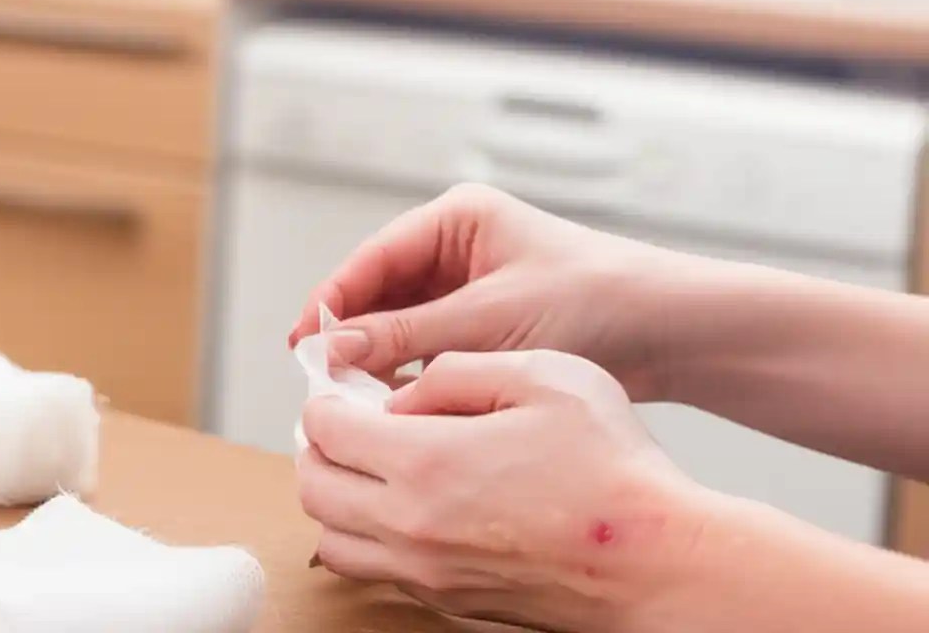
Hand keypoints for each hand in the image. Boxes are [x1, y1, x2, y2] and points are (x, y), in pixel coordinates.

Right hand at [287, 183, 705, 401]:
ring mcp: (468, 286)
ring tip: (352, 398)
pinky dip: (408, 371)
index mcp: (457, 220)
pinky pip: (426, 345)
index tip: (301, 344)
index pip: (373, 258)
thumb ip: (409, 334)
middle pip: (379, 292)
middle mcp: (456, 247)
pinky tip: (393, 402)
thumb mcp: (491, 319)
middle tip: (321, 381)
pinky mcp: (482, 323)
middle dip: (351, 335)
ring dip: (377, 357)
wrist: (669, 331)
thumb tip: (336, 348)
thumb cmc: (594, 302)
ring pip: (399, 323)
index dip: (331, 301)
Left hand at [296, 350, 709, 632]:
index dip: (326, 398)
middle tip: (348, 423)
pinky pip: (372, 569)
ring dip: (335, 496)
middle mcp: (409, 526)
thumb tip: (401, 395)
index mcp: (424, 462)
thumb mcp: (542, 375)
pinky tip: (406, 506)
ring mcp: (425, 571)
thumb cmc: (613, 469)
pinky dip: (366, 536)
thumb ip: (456, 371)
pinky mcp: (445, 599)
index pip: (325, 428)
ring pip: (332, 538)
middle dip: (318, 446)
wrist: (658, 563)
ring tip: (370, 466)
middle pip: (313, 486)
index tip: (342, 388)